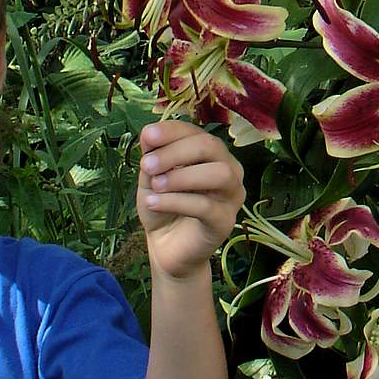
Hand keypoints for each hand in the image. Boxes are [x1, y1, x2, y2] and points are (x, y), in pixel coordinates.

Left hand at [136, 121, 243, 281]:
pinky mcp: (226, 221)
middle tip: (147, 165)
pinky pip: (206, 206)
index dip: (172, 131)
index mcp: (210, 153)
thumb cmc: (163, 205)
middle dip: (175, 152)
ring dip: (182, 176)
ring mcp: (231, 195)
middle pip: (210, 146)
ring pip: (219, 173)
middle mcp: (228, 168)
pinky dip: (175, 201)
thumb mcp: (151, 177)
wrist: (166, 247)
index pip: (196, 132)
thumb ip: (152, 155)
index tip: (147, 136)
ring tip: (155, 185)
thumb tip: (149, 133)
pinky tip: (153, 203)